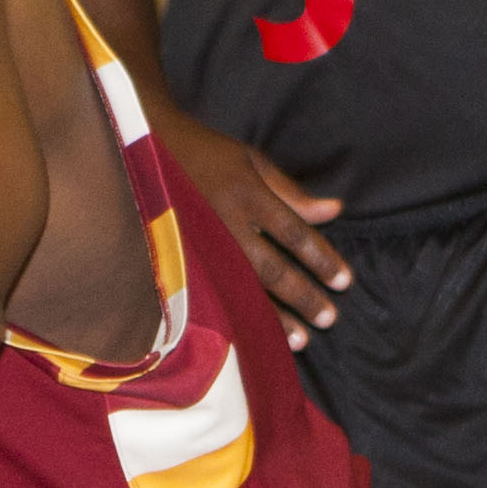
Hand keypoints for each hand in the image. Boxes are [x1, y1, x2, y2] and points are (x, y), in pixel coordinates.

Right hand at [161, 112, 348, 336]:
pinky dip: (235, 314)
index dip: (321, 258)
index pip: (293, 232)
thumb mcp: (250, 161)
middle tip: (329, 319)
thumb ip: (291, 192)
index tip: (344, 282)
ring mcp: (198, 244)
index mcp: (246, 193)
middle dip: (302, 296)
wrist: (142, 148)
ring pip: (242, 288)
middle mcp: (224, 222)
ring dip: (273, 316)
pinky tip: (252, 333)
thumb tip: (333, 211)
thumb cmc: (205, 153)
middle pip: (270, 268)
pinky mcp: (179, 258)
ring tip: (300, 340)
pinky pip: (213, 293)